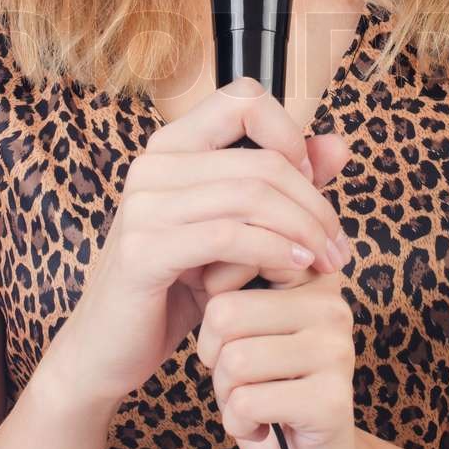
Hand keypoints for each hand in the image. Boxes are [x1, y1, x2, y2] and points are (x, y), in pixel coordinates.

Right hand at [54, 77, 352, 407]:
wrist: (108, 349)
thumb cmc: (177, 288)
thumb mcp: (237, 230)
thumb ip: (285, 185)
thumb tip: (339, 145)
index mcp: (171, 147)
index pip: (244, 99)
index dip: (290, 133)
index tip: (312, 183)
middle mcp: (153, 165)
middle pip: (262, 159)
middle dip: (314, 203)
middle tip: (338, 245)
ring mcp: (143, 205)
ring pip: (251, 195)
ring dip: (302, 230)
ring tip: (325, 261)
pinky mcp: (144, 250)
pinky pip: (228, 236)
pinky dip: (273, 251)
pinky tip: (295, 269)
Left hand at [196, 266, 360, 448]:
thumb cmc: (269, 387)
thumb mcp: (248, 329)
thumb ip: (229, 289)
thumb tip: (192, 263)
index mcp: (313, 278)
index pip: (239, 257)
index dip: (211, 298)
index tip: (228, 333)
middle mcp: (332, 306)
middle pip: (226, 314)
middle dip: (212, 356)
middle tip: (237, 379)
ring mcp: (337, 352)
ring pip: (234, 361)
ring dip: (225, 393)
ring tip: (251, 401)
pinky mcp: (331, 400)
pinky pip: (247, 402)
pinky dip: (237, 423)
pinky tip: (261, 427)